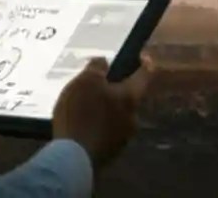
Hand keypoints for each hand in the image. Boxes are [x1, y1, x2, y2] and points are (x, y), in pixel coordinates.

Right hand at [52, 54, 153, 170]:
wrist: (73, 160)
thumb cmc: (81, 115)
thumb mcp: (85, 82)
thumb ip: (97, 68)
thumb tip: (104, 63)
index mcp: (130, 98)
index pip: (144, 75)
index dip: (144, 63)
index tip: (143, 56)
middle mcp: (132, 119)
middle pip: (128, 98)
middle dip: (116, 90)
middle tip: (98, 84)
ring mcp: (122, 139)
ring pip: (117, 117)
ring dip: (105, 110)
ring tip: (84, 106)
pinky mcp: (109, 154)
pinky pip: (106, 133)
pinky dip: (97, 126)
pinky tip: (81, 126)